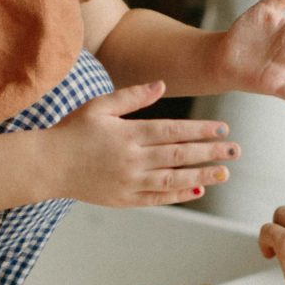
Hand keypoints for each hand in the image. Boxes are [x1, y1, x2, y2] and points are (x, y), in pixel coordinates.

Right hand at [51, 81, 239, 206]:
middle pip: (180, 155)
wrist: (47, 166)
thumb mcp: (99, 106)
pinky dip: (179, 195)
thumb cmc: (72, 131)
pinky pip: (158, 198)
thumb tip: (162, 85)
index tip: (222, 128)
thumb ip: (132, 96)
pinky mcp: (124, 199)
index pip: (173, 131)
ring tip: (225, 172)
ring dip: (202, 175)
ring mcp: (129, 182)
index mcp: (128, 134)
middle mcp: (132, 159)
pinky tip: (198, 189)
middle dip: (211, 152)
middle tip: (236, 150)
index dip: (201, 130)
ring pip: (174, 179)